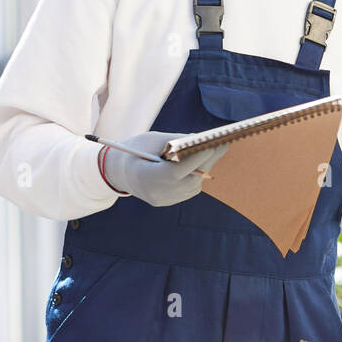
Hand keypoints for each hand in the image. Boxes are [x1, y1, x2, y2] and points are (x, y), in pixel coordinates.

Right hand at [100, 132, 228, 206]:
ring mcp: (164, 200)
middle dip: (207, 159)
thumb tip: (200, 140)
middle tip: (223, 143)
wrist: (118, 173)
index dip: (195, 158)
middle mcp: (156, 193)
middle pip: (190, 178)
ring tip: (217, 148)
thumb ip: (175, 141)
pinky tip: (204, 160)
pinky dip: (197, 174)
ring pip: (193, 184)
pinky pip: (190, 188)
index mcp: (146, 177)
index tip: (212, 144)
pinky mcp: (169, 202)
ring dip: (205, 166)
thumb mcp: (152, 141)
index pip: (176, 171)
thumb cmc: (135, 151)